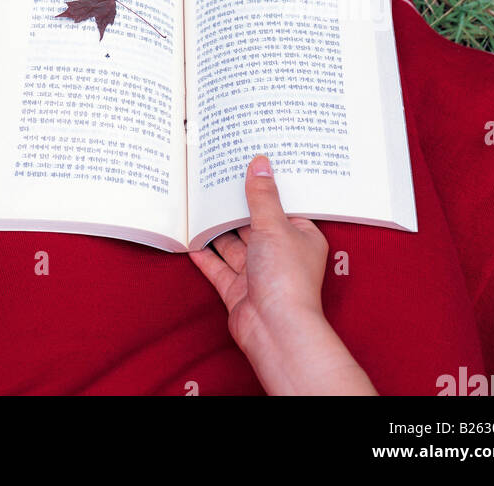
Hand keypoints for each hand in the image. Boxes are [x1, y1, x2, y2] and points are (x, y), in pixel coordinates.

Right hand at [189, 154, 376, 394]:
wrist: (275, 331)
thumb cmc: (286, 279)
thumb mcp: (273, 226)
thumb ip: (262, 196)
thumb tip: (260, 163)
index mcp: (301, 237)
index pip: (283, 206)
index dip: (266, 188)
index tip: (249, 166)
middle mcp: (281, 255)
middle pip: (254, 225)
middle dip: (235, 208)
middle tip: (215, 180)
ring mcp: (258, 274)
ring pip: (234, 246)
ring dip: (217, 230)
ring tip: (198, 204)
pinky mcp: (238, 291)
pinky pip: (219, 268)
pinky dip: (205, 256)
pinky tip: (191, 240)